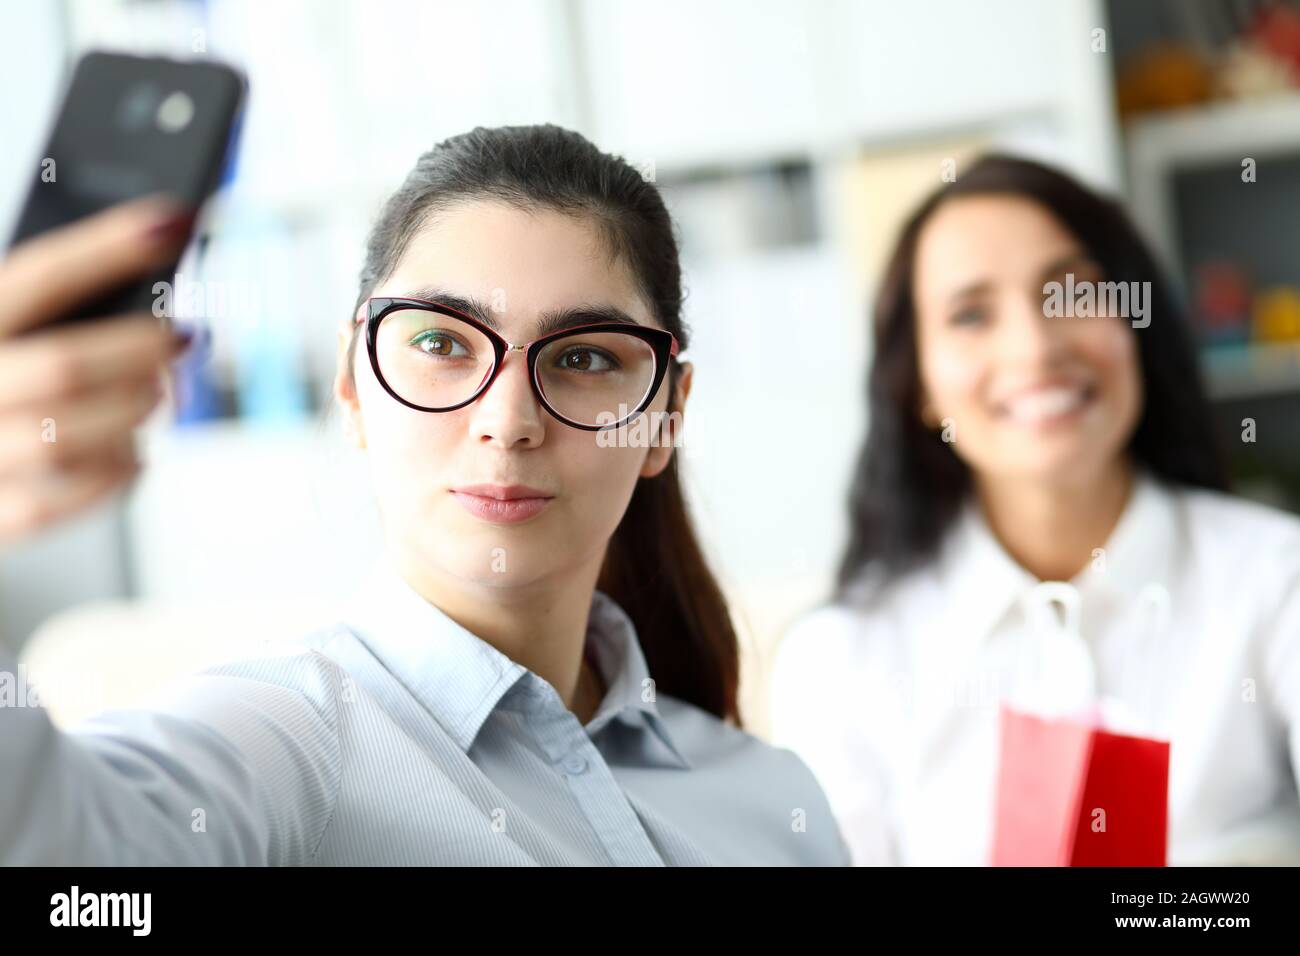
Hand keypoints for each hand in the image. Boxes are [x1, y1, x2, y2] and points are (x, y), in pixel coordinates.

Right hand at [0, 195, 195, 542]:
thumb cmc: (0, 371)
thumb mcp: (11, 323)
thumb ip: (52, 303)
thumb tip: (156, 245)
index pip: (38, 277)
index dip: (107, 248)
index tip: (171, 222)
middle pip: (64, 367)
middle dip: (137, 349)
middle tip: (179, 337)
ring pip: (65, 437)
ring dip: (130, 411)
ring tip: (157, 392)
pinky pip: (59, 502)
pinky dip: (114, 473)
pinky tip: (133, 450)